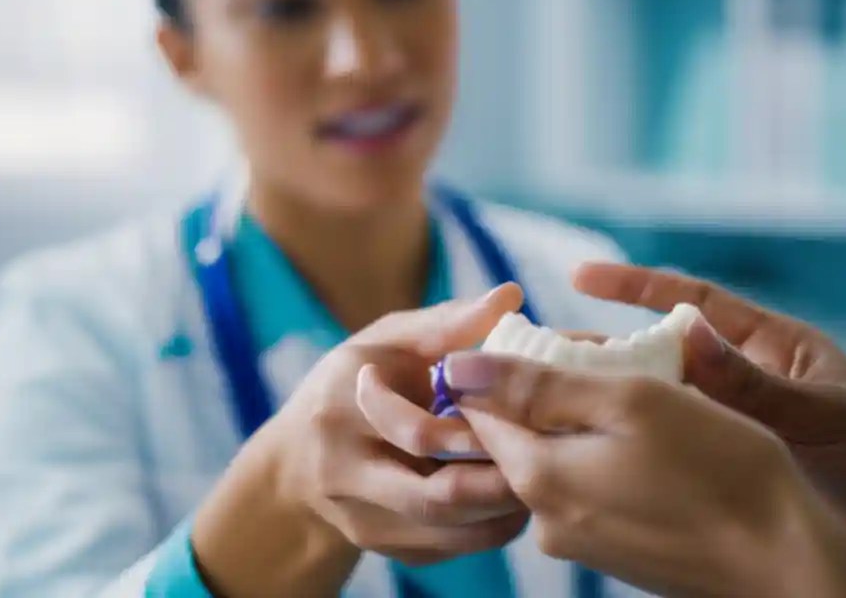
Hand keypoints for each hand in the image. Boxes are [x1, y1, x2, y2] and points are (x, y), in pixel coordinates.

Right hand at [192, 285, 528, 596]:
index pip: (419, 433)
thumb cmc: (357, 382)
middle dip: (501, 477)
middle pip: (438, 495)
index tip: (522, 408)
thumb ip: (447, 323)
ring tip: (540, 473)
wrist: (297, 461)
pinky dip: (492, 526)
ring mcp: (361, 519)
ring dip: (504, 507)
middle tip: (548, 452)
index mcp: (342, 408)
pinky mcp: (383, 548)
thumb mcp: (388, 341)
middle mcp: (343, 472)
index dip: (480, 428)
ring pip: (451, 529)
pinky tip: (514, 498)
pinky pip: (450, 546)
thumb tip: (510, 296)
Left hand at [438, 346, 845, 597]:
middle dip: (552, 387)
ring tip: (647, 397)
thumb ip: (535, 386)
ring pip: (561, 457)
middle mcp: (546, 521)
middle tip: (611, 360)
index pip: (479, 408)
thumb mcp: (628, 403)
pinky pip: (593, 487)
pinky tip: (661, 442)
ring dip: (587, 421)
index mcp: (537, 479)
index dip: (505, 360)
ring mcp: (582, 542)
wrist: (787, 561)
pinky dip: (611, 454)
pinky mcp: (616, 551)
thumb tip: (453, 367)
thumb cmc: (719, 471)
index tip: (550, 333)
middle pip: (521, 433)